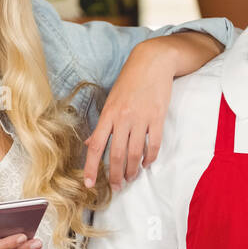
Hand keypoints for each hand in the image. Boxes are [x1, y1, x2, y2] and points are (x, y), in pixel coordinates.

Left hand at [84, 39, 171, 189]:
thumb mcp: (111, 100)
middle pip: (116, 155)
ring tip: (131, 178)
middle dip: (115, 175)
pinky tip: (146, 163)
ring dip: (132, 170)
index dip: (91, 167)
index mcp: (108, 114)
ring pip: (135, 153)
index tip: (89, 183)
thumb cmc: (130, 80)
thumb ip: (102, 124)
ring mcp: (142, 119)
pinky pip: (154, 144)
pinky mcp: (158, 118)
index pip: (96, 146)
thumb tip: (90, 144)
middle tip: (116, 186)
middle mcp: (123, 118)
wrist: (152, 62)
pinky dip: (150, 157)